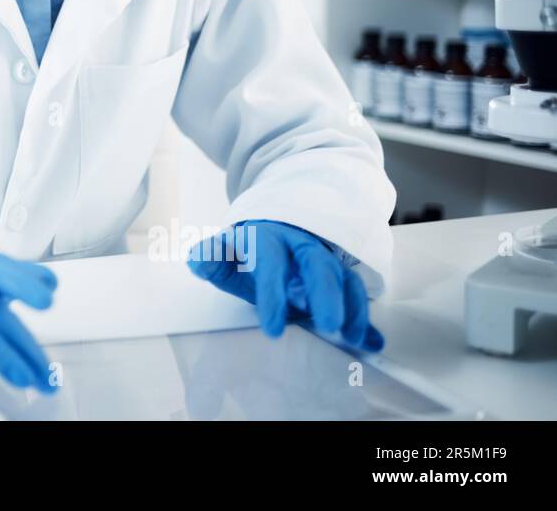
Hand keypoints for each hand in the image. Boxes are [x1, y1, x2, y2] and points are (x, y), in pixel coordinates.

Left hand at [187, 220, 382, 352]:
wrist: (274, 228)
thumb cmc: (248, 252)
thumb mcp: (226, 254)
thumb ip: (211, 259)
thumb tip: (197, 259)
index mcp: (269, 238)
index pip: (272, 263)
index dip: (273, 294)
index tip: (273, 328)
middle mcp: (303, 247)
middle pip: (319, 266)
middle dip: (327, 295)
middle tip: (330, 326)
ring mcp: (326, 260)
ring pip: (345, 278)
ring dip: (353, 307)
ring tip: (352, 338)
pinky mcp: (342, 278)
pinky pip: (357, 294)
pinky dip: (366, 318)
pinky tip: (371, 341)